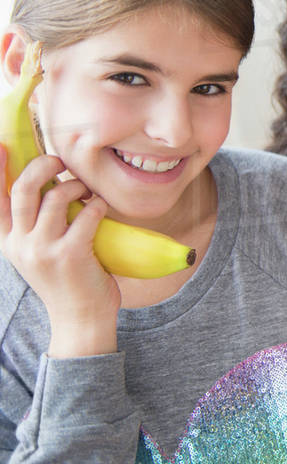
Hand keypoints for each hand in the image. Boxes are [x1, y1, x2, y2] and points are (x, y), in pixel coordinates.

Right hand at [0, 149, 118, 355]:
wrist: (80, 318)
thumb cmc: (66, 279)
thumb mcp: (38, 253)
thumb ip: (37, 224)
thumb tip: (49, 185)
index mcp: (8, 242)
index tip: (1, 146)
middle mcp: (20, 244)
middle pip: (23, 189)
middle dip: (43, 166)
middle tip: (59, 163)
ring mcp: (43, 250)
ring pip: (58, 197)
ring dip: (77, 186)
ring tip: (86, 193)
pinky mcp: (71, 254)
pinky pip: (87, 212)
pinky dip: (97, 204)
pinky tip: (100, 209)